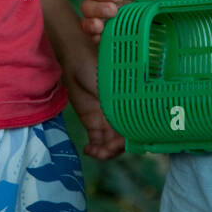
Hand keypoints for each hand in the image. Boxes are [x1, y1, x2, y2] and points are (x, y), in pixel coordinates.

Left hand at [60, 38, 125, 160]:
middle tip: (107, 150)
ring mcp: (107, 120)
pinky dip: (95, 150)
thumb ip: (119, 102)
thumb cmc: (96, 64)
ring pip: (111, 144)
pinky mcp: (93, 123)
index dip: (133, 139)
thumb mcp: (111, 84)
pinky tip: (88, 150)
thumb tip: (130, 123)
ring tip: (95, 152)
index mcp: (129, 103)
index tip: (123, 143)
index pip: (136, 127)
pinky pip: (97, 141)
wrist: (75, 58)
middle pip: (124, 140)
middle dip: (118, 149)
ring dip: (106, 152)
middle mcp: (120, 114)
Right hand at [80, 0, 156, 41]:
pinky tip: (102, 40)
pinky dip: (97, 39)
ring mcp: (100, 18)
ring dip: (92, 26)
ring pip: (87, 23)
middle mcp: (97, 2)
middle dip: (98, 10)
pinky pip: (96, 37)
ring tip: (100, 27)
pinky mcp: (106, 31)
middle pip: (87, 7)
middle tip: (114, 10)